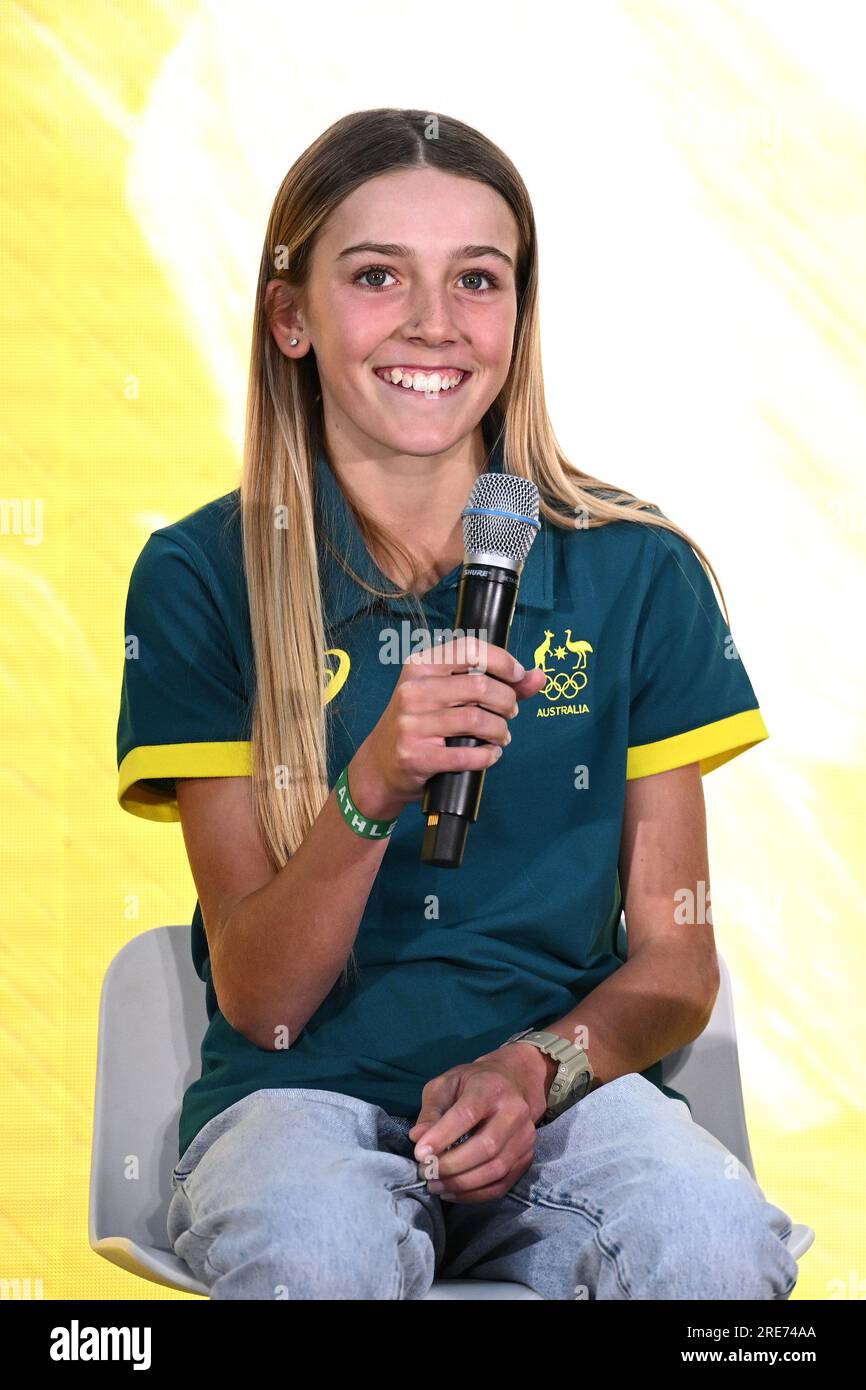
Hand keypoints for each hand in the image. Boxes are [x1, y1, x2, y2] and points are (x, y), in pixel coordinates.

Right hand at [348, 634, 546, 821]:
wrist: (379, 765)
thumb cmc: (419, 723)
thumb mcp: (445, 694)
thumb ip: (494, 682)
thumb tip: (538, 676)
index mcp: (420, 666)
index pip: (470, 649)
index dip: (503, 661)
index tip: (518, 677)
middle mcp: (413, 690)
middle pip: (480, 686)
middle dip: (507, 702)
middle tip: (509, 713)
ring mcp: (412, 723)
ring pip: (477, 720)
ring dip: (500, 731)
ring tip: (501, 736)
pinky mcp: (416, 755)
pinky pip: (467, 755)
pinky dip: (488, 756)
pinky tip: (490, 754)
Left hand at [408, 1043, 557, 1202]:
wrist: (511, 1083)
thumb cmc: (471, 1084)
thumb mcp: (445, 1085)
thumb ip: (431, 1111)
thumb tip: (418, 1138)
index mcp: (491, 1087)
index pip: (468, 1114)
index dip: (442, 1136)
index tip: (420, 1154)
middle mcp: (515, 1111)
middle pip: (486, 1147)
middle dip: (451, 1165)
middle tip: (425, 1172)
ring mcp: (525, 1136)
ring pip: (496, 1169)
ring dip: (461, 1184)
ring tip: (434, 1184)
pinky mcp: (526, 1157)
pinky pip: (502, 1185)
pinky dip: (474, 1195)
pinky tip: (451, 1192)